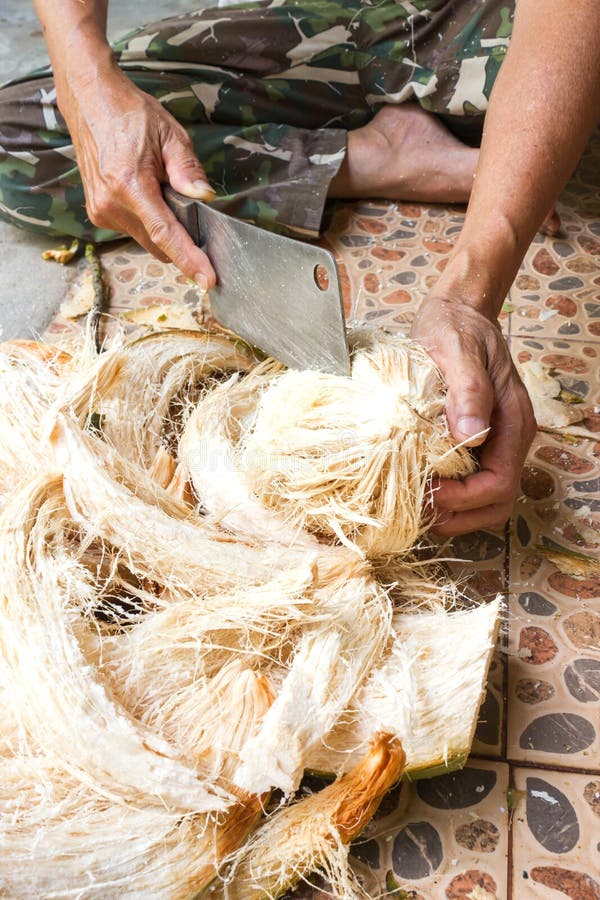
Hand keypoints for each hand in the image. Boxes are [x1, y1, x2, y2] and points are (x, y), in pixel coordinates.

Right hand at [59, 64, 215, 287]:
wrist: (90, 101)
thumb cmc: (130, 114)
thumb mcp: (170, 135)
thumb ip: (188, 171)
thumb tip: (205, 198)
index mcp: (130, 185)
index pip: (166, 234)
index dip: (189, 260)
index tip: (207, 280)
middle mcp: (111, 204)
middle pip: (159, 244)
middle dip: (181, 240)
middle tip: (192, 212)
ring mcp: (101, 211)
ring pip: (147, 239)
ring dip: (162, 227)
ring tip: (159, 188)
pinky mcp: (97, 212)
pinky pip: (133, 230)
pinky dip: (148, 221)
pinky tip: (145, 192)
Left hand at [411, 296, 535, 535]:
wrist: (458, 312)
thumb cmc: (457, 327)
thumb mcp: (458, 350)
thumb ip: (468, 390)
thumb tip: (471, 435)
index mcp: (512, 421)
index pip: (498, 483)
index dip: (463, 499)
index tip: (428, 492)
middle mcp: (508, 438)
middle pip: (495, 503)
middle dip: (459, 516)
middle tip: (419, 510)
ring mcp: (494, 442)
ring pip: (483, 500)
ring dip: (453, 512)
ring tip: (417, 505)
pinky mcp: (475, 441)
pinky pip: (469, 481)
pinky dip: (447, 496)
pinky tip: (420, 487)